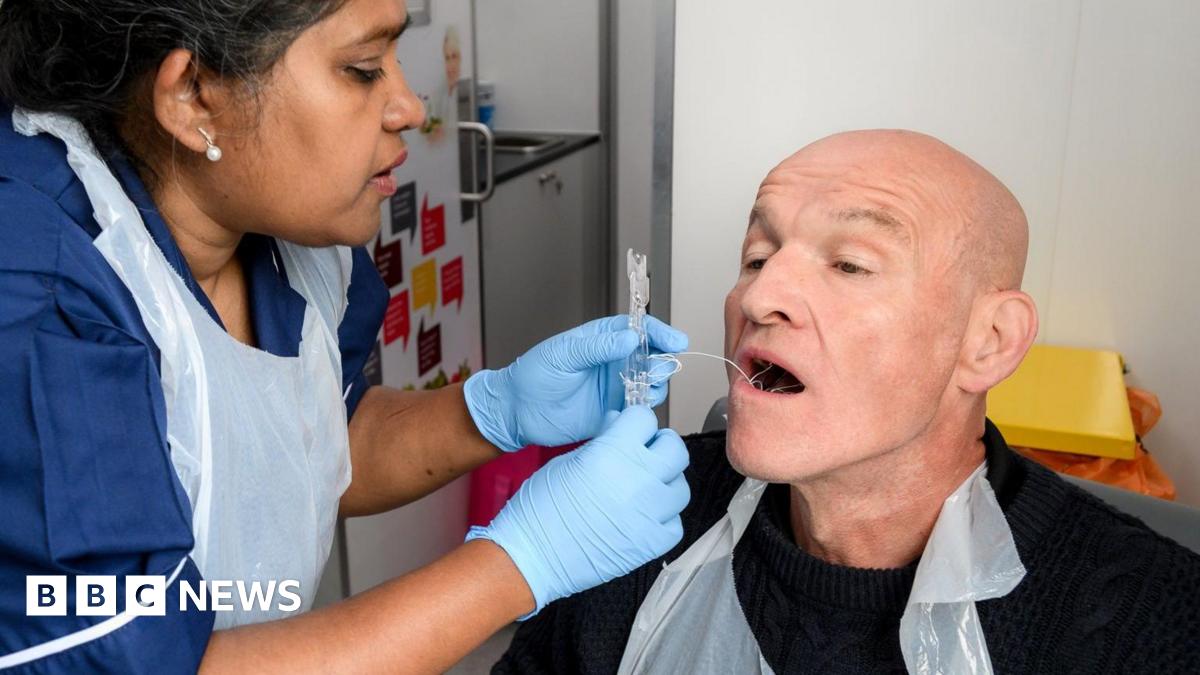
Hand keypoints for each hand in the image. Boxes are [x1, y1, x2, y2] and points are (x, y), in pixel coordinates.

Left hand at [464, 314, 687, 451]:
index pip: (640, 330)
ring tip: (643, 390)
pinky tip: (629, 409)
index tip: (676, 340)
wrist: (518, 411)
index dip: (661, 333)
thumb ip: (597, 346)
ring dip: (656, 387)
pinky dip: (642, 411)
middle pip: (653, 357)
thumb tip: (630, 338)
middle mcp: (614, 362)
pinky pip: (639, 411)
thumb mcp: (563, 353)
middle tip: (657, 369)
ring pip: (652, 384)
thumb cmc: (534, 374)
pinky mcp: (614, 412)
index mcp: (603, 339)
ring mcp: (616, 387)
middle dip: (662, 362)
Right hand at [466, 406, 689, 614]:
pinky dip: (664, 518)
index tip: (630, 429)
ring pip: (680, 487)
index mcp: (612, 453)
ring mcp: (648, 514)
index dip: (636, 422)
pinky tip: (644, 516)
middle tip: (646, 452)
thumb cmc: (539, 509)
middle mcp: (637, 481)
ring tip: (644, 487)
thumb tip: (619, 423)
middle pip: (675, 450)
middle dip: (661, 446)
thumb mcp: (567, 462)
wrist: (531, 556)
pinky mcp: (650, 544)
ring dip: (665, 483)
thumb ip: (602, 441)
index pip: (645, 419)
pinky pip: (675, 523)